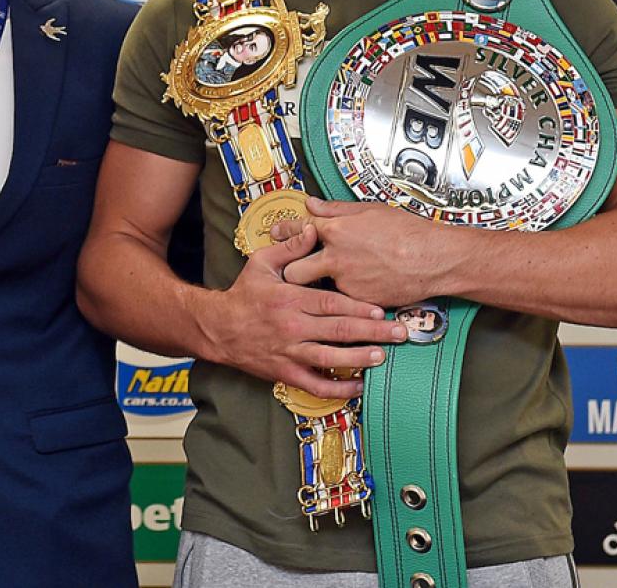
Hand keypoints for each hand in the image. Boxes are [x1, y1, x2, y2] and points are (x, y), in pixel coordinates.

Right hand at [195, 224, 406, 400]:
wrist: (218, 328)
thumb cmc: (244, 294)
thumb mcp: (261, 263)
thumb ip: (290, 248)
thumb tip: (313, 229)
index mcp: (289, 299)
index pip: (330, 303)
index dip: (357, 307)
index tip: (379, 309)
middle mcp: (292, 327)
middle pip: (338, 330)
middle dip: (372, 332)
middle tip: (398, 332)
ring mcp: (289, 352)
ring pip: (330, 357)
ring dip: (358, 359)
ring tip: (382, 357)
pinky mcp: (285, 372)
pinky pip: (315, 383)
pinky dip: (337, 387)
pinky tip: (357, 386)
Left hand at [273, 195, 449, 306]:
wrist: (434, 258)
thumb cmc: (408, 231)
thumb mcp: (370, 210)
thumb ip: (335, 210)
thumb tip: (312, 204)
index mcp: (337, 230)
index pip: (297, 230)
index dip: (284, 232)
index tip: (276, 233)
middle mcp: (336, 258)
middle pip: (294, 271)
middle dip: (292, 272)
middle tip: (295, 269)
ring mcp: (346, 281)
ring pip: (318, 290)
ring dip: (319, 287)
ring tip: (332, 282)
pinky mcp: (359, 300)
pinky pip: (344, 299)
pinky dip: (347, 295)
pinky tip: (359, 288)